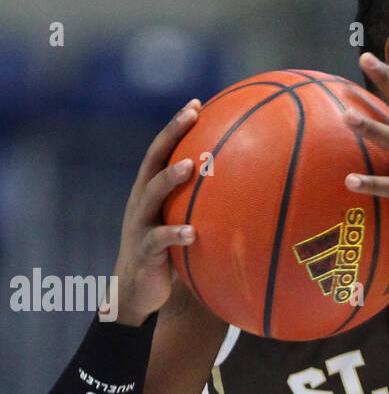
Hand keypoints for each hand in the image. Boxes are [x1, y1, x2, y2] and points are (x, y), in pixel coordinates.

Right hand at [111, 100, 201, 324]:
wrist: (135, 290)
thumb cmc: (167, 254)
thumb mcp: (181, 224)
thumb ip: (202, 208)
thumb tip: (248, 197)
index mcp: (150, 191)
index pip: (161, 151)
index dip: (176, 126)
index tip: (196, 103)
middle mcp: (141, 201)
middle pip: (153, 159)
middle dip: (171, 134)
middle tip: (191, 114)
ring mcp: (140, 223)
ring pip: (152, 193)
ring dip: (171, 178)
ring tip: (190, 166)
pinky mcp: (144, 251)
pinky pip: (158, 240)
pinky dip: (174, 235)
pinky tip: (192, 233)